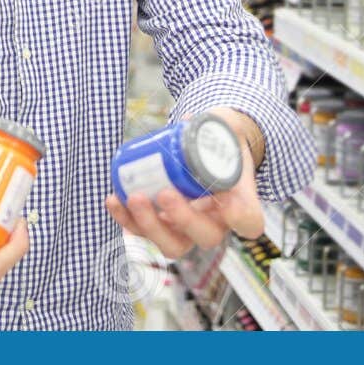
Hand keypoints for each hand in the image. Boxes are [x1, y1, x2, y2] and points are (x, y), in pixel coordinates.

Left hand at [104, 109, 266, 259]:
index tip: (228, 204)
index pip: (249, 221)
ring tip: (134, 197)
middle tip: (165, 193)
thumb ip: (216, 124)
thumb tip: (188, 119)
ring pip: (172, 245)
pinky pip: (144, 234)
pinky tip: (114, 199)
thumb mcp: (224, 128)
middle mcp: (216, 223)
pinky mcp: (162, 228)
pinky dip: (127, 219)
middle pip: (205, 236)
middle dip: (182, 218)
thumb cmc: (217, 142)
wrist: (203, 151)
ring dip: (149, 225)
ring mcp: (187, 231)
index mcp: (240, 202)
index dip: (240, 218)